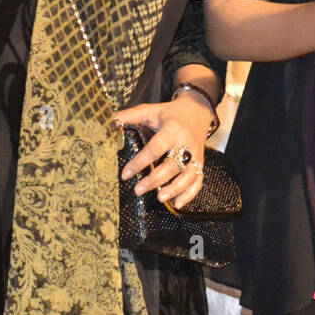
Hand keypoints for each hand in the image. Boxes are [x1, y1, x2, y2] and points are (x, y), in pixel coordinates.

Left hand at [115, 94, 213, 209]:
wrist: (198, 111)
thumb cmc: (171, 113)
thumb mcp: (152, 110)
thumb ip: (133, 115)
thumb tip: (113, 121)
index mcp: (172, 130)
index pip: (154, 149)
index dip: (139, 163)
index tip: (125, 174)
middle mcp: (185, 144)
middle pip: (172, 165)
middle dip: (155, 180)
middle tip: (138, 190)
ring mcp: (195, 155)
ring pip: (188, 176)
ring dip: (175, 189)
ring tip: (160, 198)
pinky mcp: (201, 163)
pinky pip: (198, 181)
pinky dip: (189, 194)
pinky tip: (177, 204)